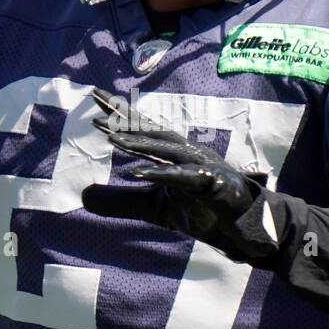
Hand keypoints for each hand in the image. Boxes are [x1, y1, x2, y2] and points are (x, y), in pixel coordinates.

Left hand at [80, 87, 279, 262]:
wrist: (244, 229)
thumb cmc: (204, 211)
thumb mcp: (156, 208)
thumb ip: (123, 202)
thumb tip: (84, 197)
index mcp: (175, 154)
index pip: (143, 130)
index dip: (119, 114)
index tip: (94, 99)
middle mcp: (187, 152)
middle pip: (151, 130)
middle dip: (124, 115)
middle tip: (95, 100)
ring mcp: (202, 165)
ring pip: (166, 149)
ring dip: (140, 142)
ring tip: (111, 137)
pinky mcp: (213, 184)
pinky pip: (184, 177)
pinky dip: (162, 174)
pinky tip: (138, 173)